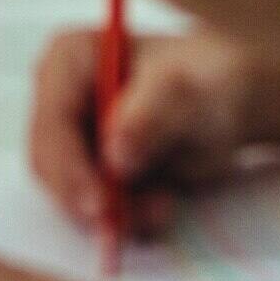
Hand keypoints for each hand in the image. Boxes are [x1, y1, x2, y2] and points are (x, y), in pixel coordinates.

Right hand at [29, 24, 257, 241]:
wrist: (229, 104)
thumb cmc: (210, 81)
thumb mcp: (193, 92)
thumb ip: (155, 115)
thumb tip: (116, 156)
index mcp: (71, 58)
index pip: (52, 118)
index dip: (68, 166)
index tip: (100, 205)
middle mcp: (61, 96)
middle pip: (50, 162)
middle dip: (90, 198)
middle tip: (133, 222)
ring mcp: (71, 135)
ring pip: (68, 191)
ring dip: (113, 211)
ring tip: (164, 206)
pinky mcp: (86, 169)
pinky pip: (90, 207)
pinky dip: (123, 217)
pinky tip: (159, 205)